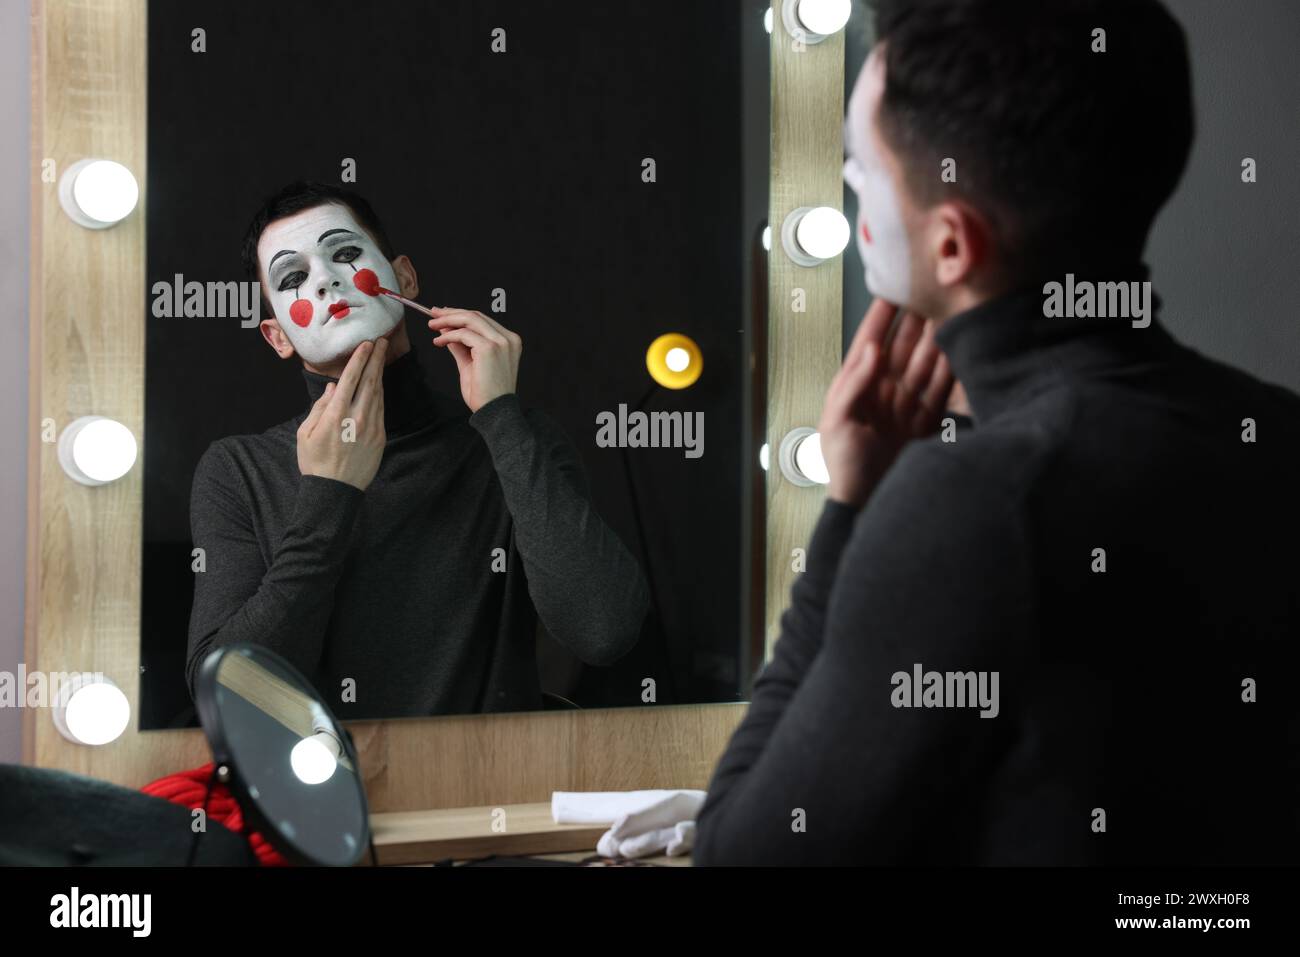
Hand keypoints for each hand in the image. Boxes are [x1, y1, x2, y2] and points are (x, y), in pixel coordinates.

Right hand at [296, 337, 387, 490]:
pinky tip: (379, 383)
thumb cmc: (315, 462)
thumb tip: (332, 388)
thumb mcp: (305, 433)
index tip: (366, 344)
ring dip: (380, 373)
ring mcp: (371, 427)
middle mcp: (356, 417)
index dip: (360, 359)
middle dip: (376, 359)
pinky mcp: (380, 437)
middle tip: (381, 341)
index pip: (351, 379)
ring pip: (378, 393)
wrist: (335, 491)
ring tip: (382, 356)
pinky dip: (381, 393)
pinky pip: (381, 409)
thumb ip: (319, 408)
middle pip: (370, 381)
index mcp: (335, 415)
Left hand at [427, 307, 521, 411]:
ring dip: (448, 320)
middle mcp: (507, 339)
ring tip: (433, 324)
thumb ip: (461, 347)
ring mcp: (500, 342)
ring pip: (470, 319)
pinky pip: (463, 334)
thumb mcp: (470, 364)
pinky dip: (448, 335)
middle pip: (476, 315)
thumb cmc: (486, 394)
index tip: (444, 315)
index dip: (461, 315)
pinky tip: (439, 341)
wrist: (494, 411)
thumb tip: (447, 332)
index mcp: (508, 342)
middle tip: (433, 314)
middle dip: (452, 313)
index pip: (482, 320)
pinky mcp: (489, 348)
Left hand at [818, 299, 955, 507]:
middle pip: (902, 351)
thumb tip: (872, 347)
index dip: (881, 317)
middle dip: (915, 323)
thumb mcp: (838, 423)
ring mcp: (903, 408)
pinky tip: (958, 352)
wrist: (865, 508)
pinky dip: (949, 373)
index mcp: (853, 389)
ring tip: (950, 316)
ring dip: (936, 343)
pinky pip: (938, 393)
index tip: (895, 290)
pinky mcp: (923, 425)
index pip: (868, 343)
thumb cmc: (844, 469)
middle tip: (932, 294)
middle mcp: (880, 394)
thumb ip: (854, 383)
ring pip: (923, 367)